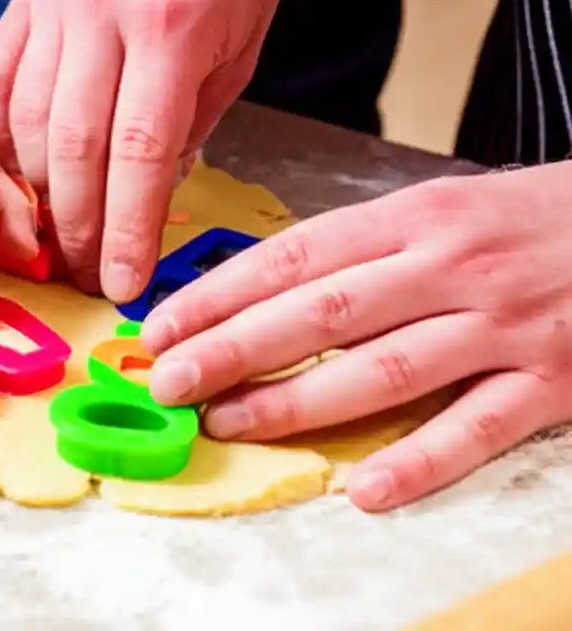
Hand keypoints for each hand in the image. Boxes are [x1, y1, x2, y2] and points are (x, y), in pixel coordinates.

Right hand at [0, 0, 291, 299]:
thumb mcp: (243, 38)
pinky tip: (18, 175)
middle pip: (74, 148)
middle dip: (80, 227)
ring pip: (26, 121)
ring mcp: (54, 9)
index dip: (128, 228)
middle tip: (87, 275)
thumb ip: (196, 117)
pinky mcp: (25, 3)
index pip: (140, 153)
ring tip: (54, 236)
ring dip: (37, 192)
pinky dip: (2, 139)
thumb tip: (150, 189)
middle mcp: (102, 19)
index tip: (124, 282)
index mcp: (172, 30)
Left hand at [139, 164, 571, 510]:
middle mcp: (450, 267)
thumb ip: (360, 247)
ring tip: (231, 423)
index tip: (163, 324)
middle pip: (323, 312)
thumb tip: (258, 288)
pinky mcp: (552, 382)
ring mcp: (501, 326)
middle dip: (235, 348)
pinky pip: (477, 428)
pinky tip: (367, 489)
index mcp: (415, 217)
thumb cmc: (528, 220)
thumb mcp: (440, 207)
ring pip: (384, 369)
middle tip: (171, 380)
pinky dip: (421, 461)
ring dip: (298, 403)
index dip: (221, 293)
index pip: (295, 256)